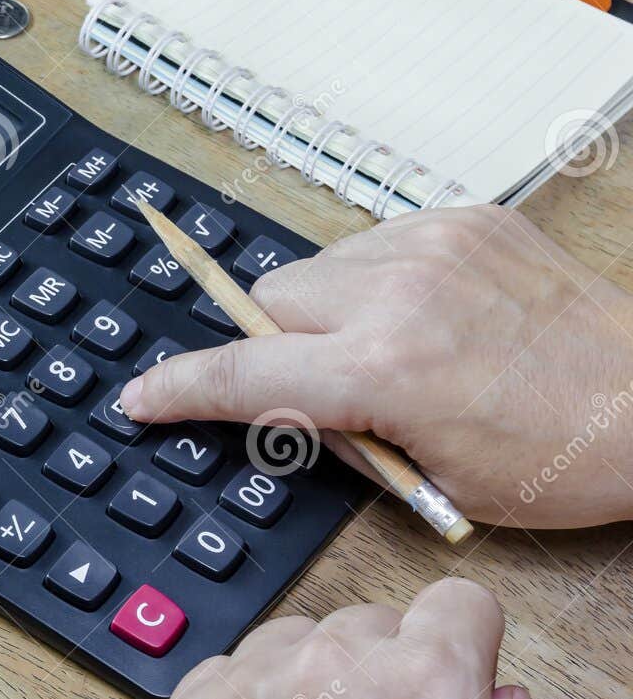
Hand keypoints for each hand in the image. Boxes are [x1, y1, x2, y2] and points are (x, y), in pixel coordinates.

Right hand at [121, 205, 632, 527]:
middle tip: (317, 386)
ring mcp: (431, 244)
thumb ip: (336, 434)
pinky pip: (370, 243)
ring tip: (383, 350)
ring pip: (314, 268)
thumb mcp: (429, 478)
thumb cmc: (558, 458)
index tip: (141, 397)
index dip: (178, 388)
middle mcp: (398, 292)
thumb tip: (272, 405)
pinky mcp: (461, 220)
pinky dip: (371, 280)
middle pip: (266, 301)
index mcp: (384, 369)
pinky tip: (418, 316)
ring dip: (320, 310)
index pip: (241, 374)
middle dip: (271, 345)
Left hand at [148, 578, 540, 698]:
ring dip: (311, 680)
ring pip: (298, 639)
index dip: (462, 642)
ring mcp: (251, 682)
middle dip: (385, 670)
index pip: (460, 602)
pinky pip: (229, 670)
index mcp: (425, 689)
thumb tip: (499, 697)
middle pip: (375, 623)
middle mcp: (334, 666)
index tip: (454, 669)